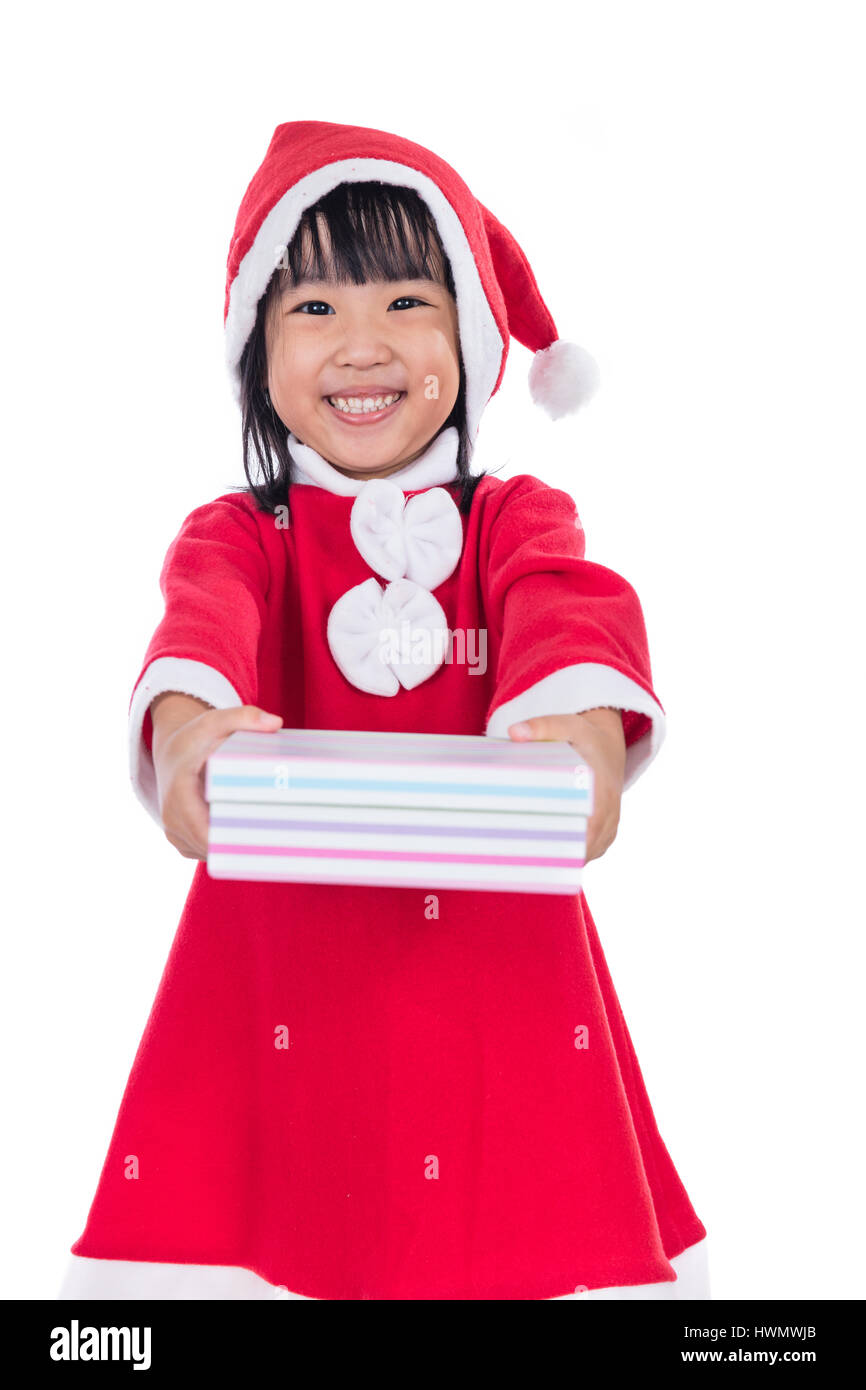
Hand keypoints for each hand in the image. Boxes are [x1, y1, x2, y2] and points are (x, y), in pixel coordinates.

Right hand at [151, 695, 282, 860]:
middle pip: (212, 847)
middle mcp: (172, 819)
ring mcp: (175, 834)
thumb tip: (276, 723)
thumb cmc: (195, 739)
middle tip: (279, 844)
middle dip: (242, 847)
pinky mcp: (182, 841)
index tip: (265, 840)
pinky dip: (226, 849)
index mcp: (178, 793)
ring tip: (270, 843)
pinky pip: (207, 853)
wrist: (170, 754)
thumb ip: (244, 717)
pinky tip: (251, 840)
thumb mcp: (215, 721)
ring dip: (235, 850)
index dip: (234, 841)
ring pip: (210, 854)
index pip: (206, 832)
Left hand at [508, 708, 625, 862]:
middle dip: (550, 854)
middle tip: (515, 855)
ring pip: (581, 855)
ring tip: (522, 859)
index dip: (557, 842)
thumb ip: (542, 726)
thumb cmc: (585, 737)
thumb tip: (514, 733)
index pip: (582, 828)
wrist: (608, 748)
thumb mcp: (568, 724)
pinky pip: (584, 854)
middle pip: (578, 848)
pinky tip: (538, 857)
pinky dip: (564, 857)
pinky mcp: (603, 838)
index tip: (529, 846)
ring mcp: (608, 830)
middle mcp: (609, 816)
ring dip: (557, 858)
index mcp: (602, 792)